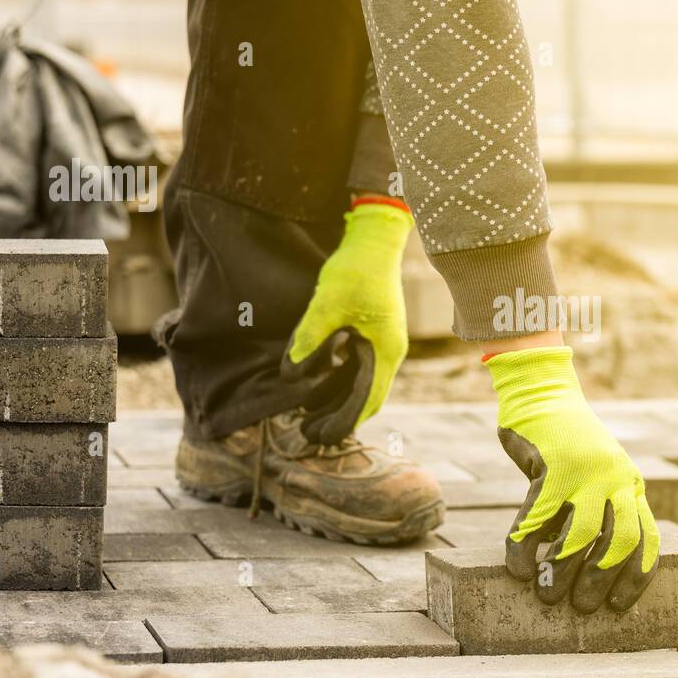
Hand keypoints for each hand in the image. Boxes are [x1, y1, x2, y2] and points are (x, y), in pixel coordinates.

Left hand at [281, 199, 410, 443]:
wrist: (375, 240)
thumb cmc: (357, 269)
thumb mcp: (328, 303)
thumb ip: (309, 338)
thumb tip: (290, 374)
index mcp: (385, 351)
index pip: (367, 400)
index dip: (344, 421)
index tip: (320, 438)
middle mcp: (387, 352)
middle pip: (365, 398)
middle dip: (338, 418)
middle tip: (308, 435)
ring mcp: (381, 343)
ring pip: (359, 384)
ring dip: (336, 400)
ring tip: (307, 416)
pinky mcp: (371, 333)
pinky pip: (355, 368)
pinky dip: (336, 381)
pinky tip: (314, 385)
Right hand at [485, 345, 659, 612]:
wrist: (540, 393)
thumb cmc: (562, 444)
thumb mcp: (593, 474)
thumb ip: (594, 509)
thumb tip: (574, 565)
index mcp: (630, 484)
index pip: (647, 538)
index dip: (636, 577)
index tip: (618, 606)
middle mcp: (616, 478)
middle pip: (621, 540)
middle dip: (602, 580)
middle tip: (581, 607)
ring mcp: (586, 470)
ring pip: (583, 534)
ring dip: (565, 571)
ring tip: (547, 595)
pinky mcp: (553, 465)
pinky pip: (539, 516)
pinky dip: (527, 547)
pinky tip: (517, 567)